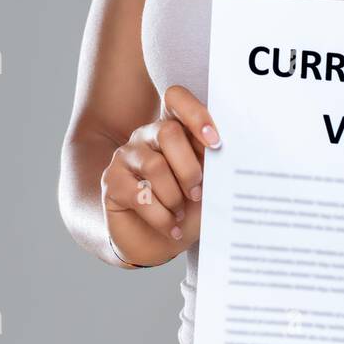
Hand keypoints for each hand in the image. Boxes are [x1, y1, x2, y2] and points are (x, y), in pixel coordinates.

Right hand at [101, 85, 220, 266]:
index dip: (196, 114)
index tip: (216, 142)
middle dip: (189, 168)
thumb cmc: (187, 210)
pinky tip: (171, 227)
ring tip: (180, 213)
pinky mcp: (111, 181)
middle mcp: (147, 135)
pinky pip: (139, 194)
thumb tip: (232, 158)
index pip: (176, 98)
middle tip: (197, 193)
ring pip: (155, 165)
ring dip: (174, 197)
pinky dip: (161, 216)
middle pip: (168, 132)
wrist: (158, 245)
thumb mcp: (207, 187)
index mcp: (173, 127)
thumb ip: (214, 166)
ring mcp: (126, 155)